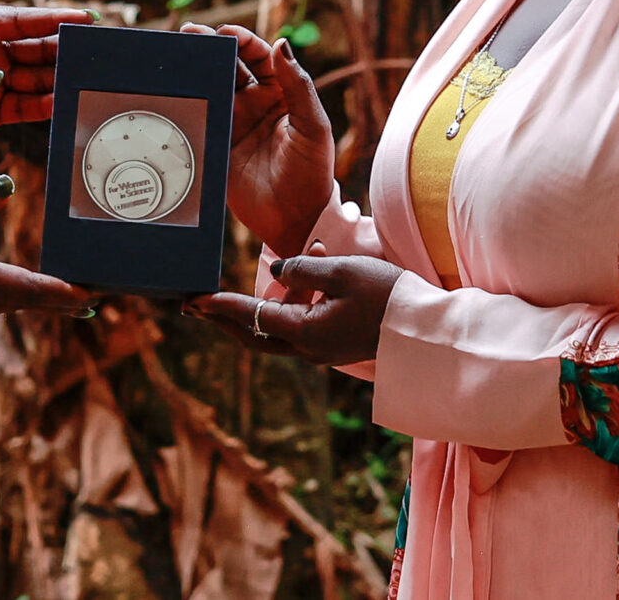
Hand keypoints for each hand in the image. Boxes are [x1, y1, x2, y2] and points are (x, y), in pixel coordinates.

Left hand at [0, 4, 86, 164]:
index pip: (15, 19)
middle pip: (33, 46)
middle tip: (97, 51)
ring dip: (59, 77)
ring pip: (34, 76)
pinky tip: (63, 104)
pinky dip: (44, 106)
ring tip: (88, 79)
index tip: (83, 17)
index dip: (51, 18)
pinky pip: (23, 106)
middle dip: (64, 47)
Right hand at [0, 175, 93, 329]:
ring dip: (30, 295)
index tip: (100, 295)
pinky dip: (1, 291)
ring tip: (55, 288)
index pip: (36, 290)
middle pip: (25, 300)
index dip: (69, 292)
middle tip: (90, 292)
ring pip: (1, 301)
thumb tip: (8, 186)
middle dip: (57, 296)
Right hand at [176, 22, 334, 254]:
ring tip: (176, 55)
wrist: (294, 220)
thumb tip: (282, 44)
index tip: (225, 32)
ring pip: (212, 87)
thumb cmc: (313, 172)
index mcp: (281, 93)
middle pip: (230, 65)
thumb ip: (298, 86)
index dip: (242, 39)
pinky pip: (200, 117)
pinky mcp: (217, 144)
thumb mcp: (313, 127)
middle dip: (211, 46)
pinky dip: (187, 103)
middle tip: (189, 33)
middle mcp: (255, 103)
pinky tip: (174, 92)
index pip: (260, 56)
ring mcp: (234, 123)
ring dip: (196, 70)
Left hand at [186, 250, 403, 366]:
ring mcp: (320, 349)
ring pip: (270, 333)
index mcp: (306, 333)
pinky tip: (287, 281)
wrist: (426, 330)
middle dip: (221, 319)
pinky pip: (293, 328)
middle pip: (252, 336)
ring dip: (246, 314)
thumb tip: (274, 272)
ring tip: (220, 300)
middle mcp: (307, 348)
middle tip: (191, 305)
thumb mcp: (343, 271)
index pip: (251, 317)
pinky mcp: (331, 343)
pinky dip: (279, 309)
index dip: (220, 306)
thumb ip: (303, 269)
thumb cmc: (388, 296)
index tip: (193, 298)